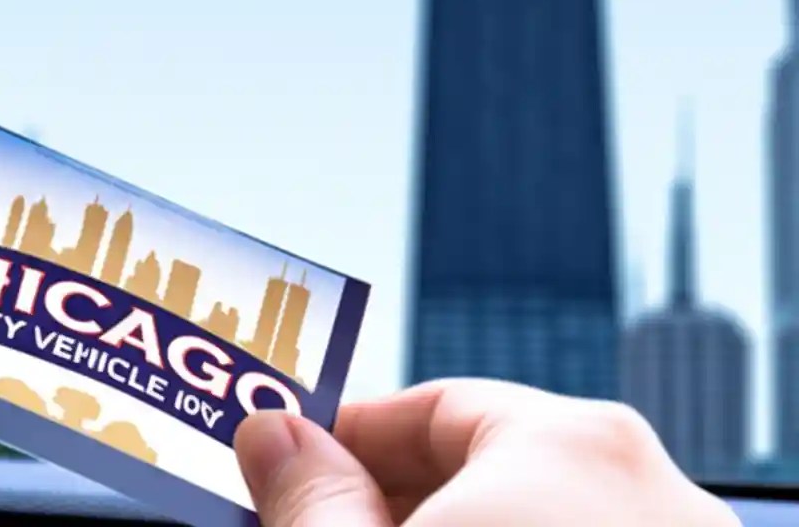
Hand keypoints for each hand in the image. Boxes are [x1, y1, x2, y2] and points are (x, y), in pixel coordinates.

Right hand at [234, 378, 740, 525]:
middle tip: (315, 525)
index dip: (340, 435)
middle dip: (389, 499)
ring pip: (535, 519)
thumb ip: (312, 499)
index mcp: (572, 446)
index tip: (284, 463)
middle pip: (486, 468)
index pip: (429, 406)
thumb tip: (271, 435)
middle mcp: (651, 490)